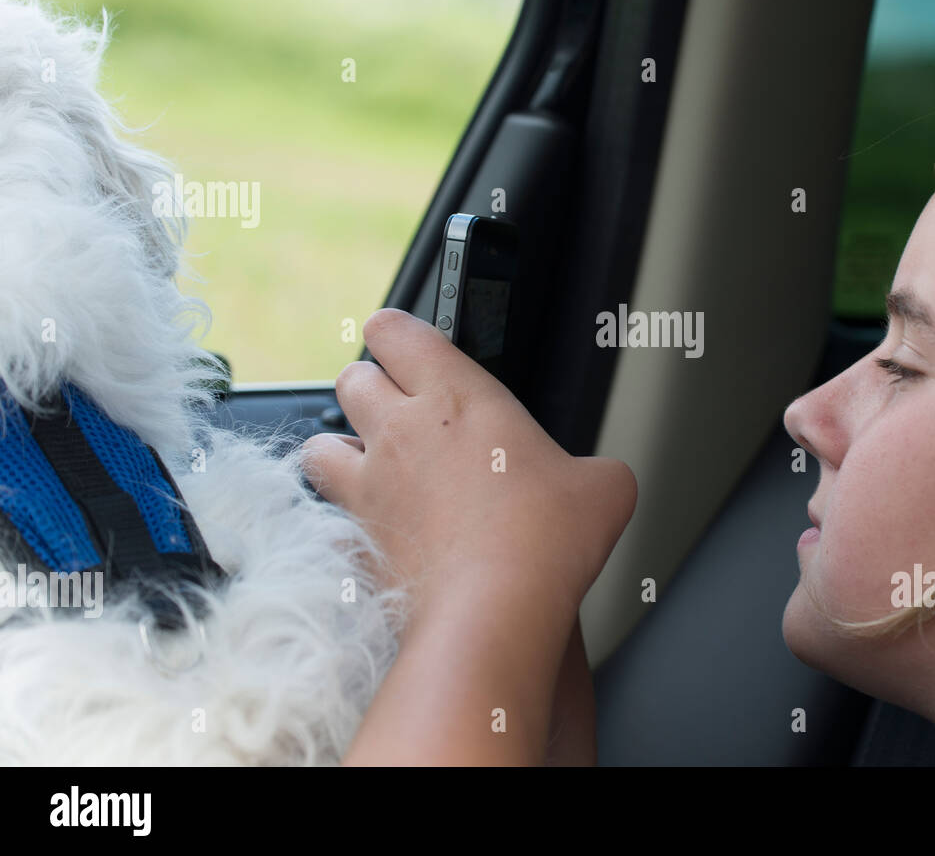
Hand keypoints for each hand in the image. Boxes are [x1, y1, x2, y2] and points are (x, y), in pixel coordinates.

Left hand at [301, 308, 636, 624]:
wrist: (494, 613)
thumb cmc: (544, 541)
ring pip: (321, 442)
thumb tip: (601, 484)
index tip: (411, 346)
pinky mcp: (355, 538)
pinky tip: (374, 527)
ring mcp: (370, 485)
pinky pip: (328, 513)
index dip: (398, 333)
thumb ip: (596, 471)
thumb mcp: (603, 489)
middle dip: (370, 387)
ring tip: (371, 465)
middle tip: (402, 409)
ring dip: (342, 447)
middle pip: (352, 378)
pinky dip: (342, 515)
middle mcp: (401, 431)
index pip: (397, 330)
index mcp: (457, 397)